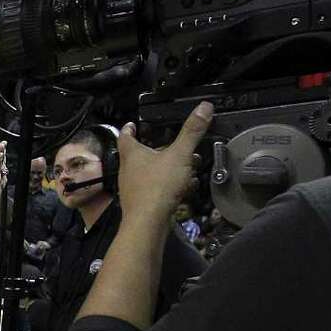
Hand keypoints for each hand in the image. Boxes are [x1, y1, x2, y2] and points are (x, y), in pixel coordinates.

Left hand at [117, 101, 213, 221]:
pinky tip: (182, 188)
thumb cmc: (158, 186)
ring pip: (148, 173)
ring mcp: (133, 188)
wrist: (148, 223)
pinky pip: (155, 190)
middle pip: (138, 155)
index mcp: (132, 154)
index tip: (131, 124)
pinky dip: (167, 186)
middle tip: (167, 144)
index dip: (129, 128)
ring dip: (164, 169)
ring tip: (182, 165)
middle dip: (154, 149)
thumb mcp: (179, 154)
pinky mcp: (142, 203)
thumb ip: (192, 131)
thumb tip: (204, 106)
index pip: (125, 136)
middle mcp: (128, 170)